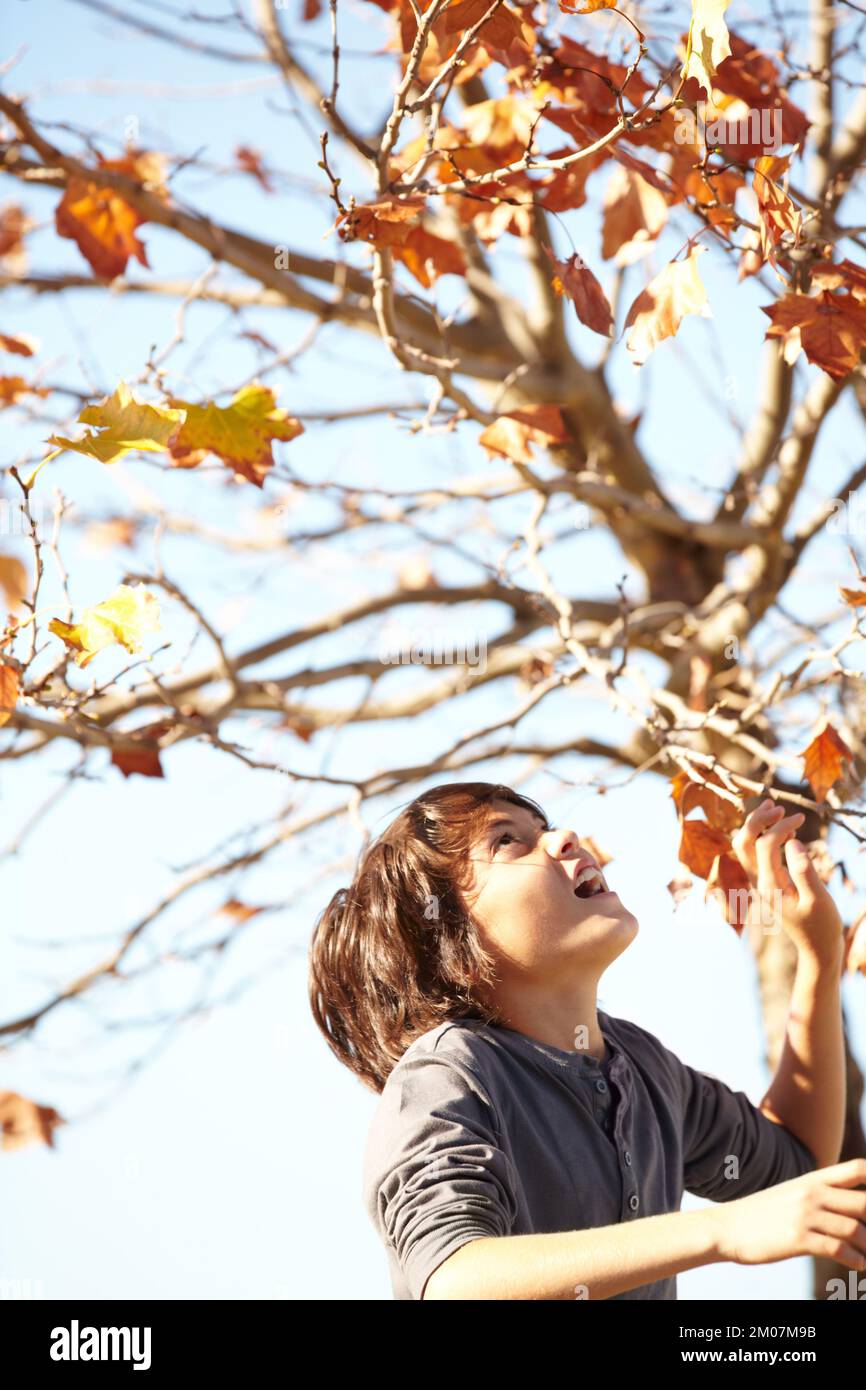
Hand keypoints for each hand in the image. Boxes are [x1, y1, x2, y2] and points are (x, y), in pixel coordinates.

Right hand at [712, 1158, 865, 1268]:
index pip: (857, 1169)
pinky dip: (855, 1259)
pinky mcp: (798, 1239)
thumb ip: (821, 1195)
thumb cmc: (763, 1214)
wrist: (728, 1227)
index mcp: (813, 1179)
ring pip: (855, 1229)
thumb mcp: (792, 1194)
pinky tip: (860, 1265)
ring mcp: (805, 1215)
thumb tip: (853, 1207)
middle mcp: (812, 1193)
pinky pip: (837, 1249)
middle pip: (863, 1202)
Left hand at [730, 798, 843, 965]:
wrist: (816, 948)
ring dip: (756, 825)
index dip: (780, 826)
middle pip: (743, 842)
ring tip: (774, 809)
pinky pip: (756, 854)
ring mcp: (760, 882)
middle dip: (756, 820)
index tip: (800, 818)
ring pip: (745, 847)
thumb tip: (792, 842)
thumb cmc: (821, 925)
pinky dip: (763, 837)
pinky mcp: (767, 883)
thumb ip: (804, 871)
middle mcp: (759, 882)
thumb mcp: (818, 899)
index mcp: (770, 886)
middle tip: (777, 806)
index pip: (765, 845)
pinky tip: (783, 831)